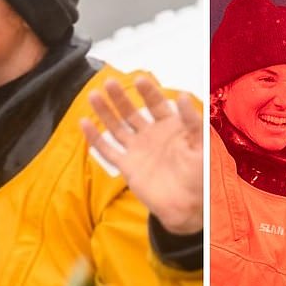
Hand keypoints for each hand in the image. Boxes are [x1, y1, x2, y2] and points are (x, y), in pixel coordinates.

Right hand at [81, 77, 204, 234]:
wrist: (188, 206)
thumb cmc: (200, 176)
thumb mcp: (202, 145)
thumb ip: (192, 121)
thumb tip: (182, 95)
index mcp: (170, 127)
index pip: (156, 104)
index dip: (147, 92)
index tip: (139, 79)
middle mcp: (151, 135)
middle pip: (131, 112)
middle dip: (120, 97)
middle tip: (109, 82)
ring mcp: (137, 150)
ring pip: (117, 127)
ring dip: (105, 112)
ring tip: (94, 95)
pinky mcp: (127, 167)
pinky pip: (108, 150)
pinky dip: (95, 138)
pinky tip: (84, 123)